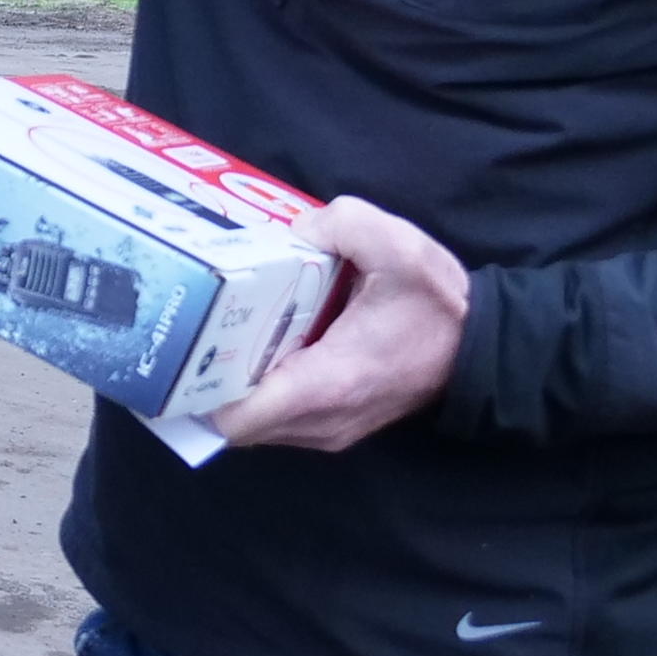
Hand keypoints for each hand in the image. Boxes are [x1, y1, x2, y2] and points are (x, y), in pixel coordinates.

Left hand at [207, 197, 470, 453]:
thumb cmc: (440, 305)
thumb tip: (292, 230)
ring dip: (229, 387)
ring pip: (252, 425)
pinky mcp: (332, 426)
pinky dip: (256, 390)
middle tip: (183, 332)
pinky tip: (254, 345)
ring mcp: (327, 432)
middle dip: (203, 382)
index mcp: (329, 383)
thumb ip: (341, 224)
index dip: (195, 389)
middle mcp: (321, 421)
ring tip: (212, 335)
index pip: (237, 418)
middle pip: (233, 421)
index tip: (174, 350)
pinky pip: (275, 419)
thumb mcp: (397, 245)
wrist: (482, 349)